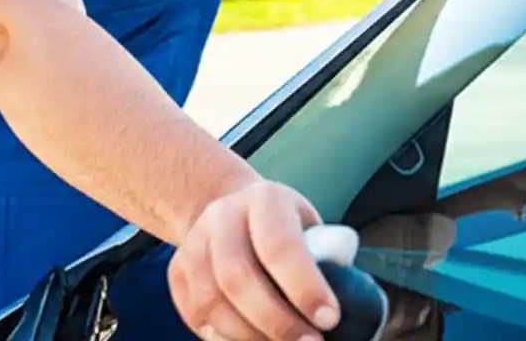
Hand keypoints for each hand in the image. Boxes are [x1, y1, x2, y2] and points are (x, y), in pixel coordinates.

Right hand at [168, 180, 339, 339]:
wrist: (232, 208)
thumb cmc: (285, 228)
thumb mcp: (309, 227)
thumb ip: (325, 257)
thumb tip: (349, 303)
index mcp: (265, 199)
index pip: (280, 246)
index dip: (304, 287)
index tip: (328, 320)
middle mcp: (223, 216)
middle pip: (238, 278)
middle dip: (277, 322)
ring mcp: (194, 242)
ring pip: (211, 301)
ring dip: (248, 336)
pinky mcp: (176, 270)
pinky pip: (194, 314)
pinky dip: (223, 337)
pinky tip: (250, 340)